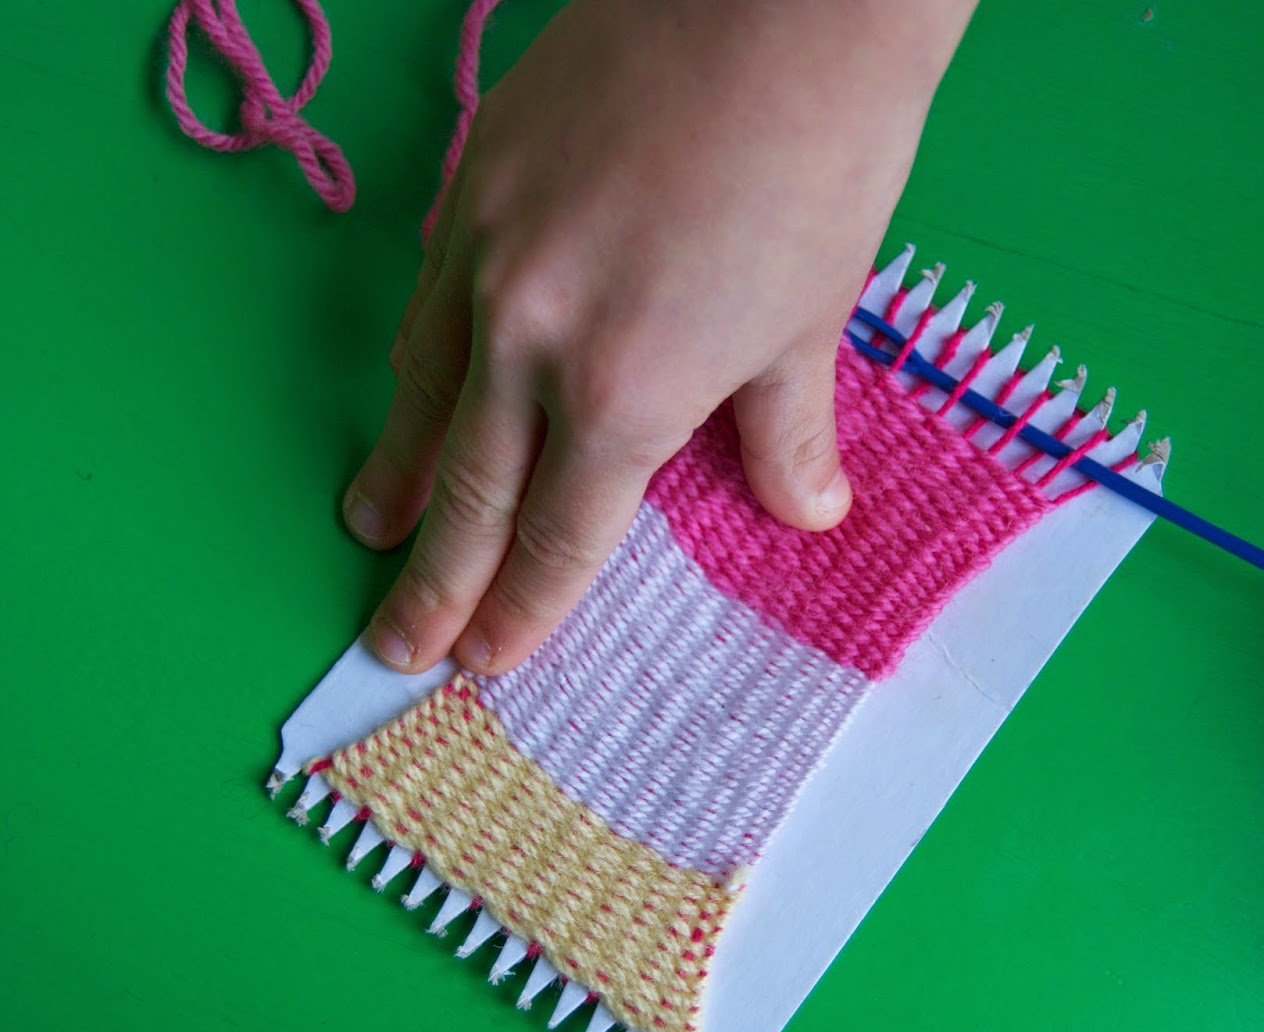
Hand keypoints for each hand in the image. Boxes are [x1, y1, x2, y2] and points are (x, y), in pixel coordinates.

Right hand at [341, 0, 975, 673]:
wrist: (775, 0)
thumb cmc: (817, 166)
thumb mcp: (813, 320)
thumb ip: (787, 435)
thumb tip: (805, 514)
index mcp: (622, 393)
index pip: (559, 534)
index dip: (524, 609)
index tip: (486, 658)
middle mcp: (528, 338)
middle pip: (469, 489)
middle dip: (433, 580)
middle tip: (395, 643)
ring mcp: (483, 253)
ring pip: (421, 391)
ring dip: (399, 472)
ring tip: (372, 524)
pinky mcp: (467, 177)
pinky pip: (424, 297)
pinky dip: (417, 360)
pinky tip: (408, 381)